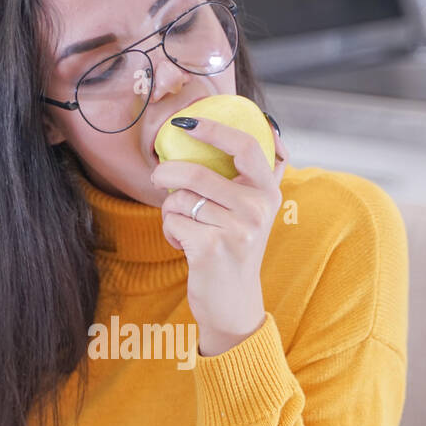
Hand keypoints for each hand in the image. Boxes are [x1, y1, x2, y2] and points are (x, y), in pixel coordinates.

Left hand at [150, 118, 288, 354]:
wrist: (234, 303)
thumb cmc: (236, 250)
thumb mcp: (256, 211)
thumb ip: (258, 175)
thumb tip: (268, 124)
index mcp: (269, 193)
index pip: (247, 147)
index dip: (215, 129)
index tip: (187, 123)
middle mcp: (257, 209)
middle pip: (198, 173)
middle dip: (167, 172)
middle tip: (157, 177)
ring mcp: (236, 230)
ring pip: (180, 199)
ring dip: (171, 211)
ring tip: (184, 226)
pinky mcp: (210, 248)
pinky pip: (172, 221)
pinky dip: (169, 231)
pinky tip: (182, 244)